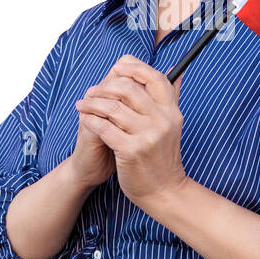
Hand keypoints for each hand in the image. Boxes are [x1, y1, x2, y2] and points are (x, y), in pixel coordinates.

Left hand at [74, 54, 187, 208]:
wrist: (164, 191)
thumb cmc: (162, 157)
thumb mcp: (172, 125)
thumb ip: (172, 97)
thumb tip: (176, 70)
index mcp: (172, 111)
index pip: (155, 78)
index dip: (135, 68)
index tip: (117, 67)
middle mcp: (162, 120)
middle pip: (130, 88)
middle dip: (105, 86)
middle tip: (92, 91)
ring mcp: (147, 136)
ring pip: (113, 107)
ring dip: (93, 103)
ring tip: (83, 105)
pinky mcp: (131, 150)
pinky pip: (105, 128)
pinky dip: (91, 120)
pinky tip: (84, 119)